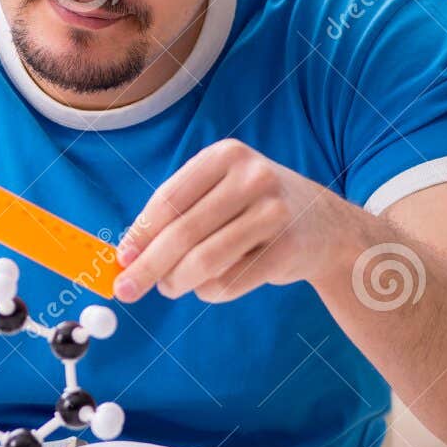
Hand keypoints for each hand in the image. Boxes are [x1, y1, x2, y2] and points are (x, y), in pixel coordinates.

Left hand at [112, 139, 357, 303]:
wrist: (324, 225)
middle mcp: (252, 177)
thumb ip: (177, 215)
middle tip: (128, 290)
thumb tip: (128, 254)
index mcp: (226, 155)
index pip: (169, 199)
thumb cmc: (254, 208)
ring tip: (170, 287)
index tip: (121, 259)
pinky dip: (210, 291)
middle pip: (184, 233)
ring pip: (205, 262)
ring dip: (177, 282)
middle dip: (149, 267)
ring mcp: (274, 213)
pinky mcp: (287, 250)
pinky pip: (231, 281)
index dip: (140, 233)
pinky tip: (209, 285)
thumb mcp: (220, 192)